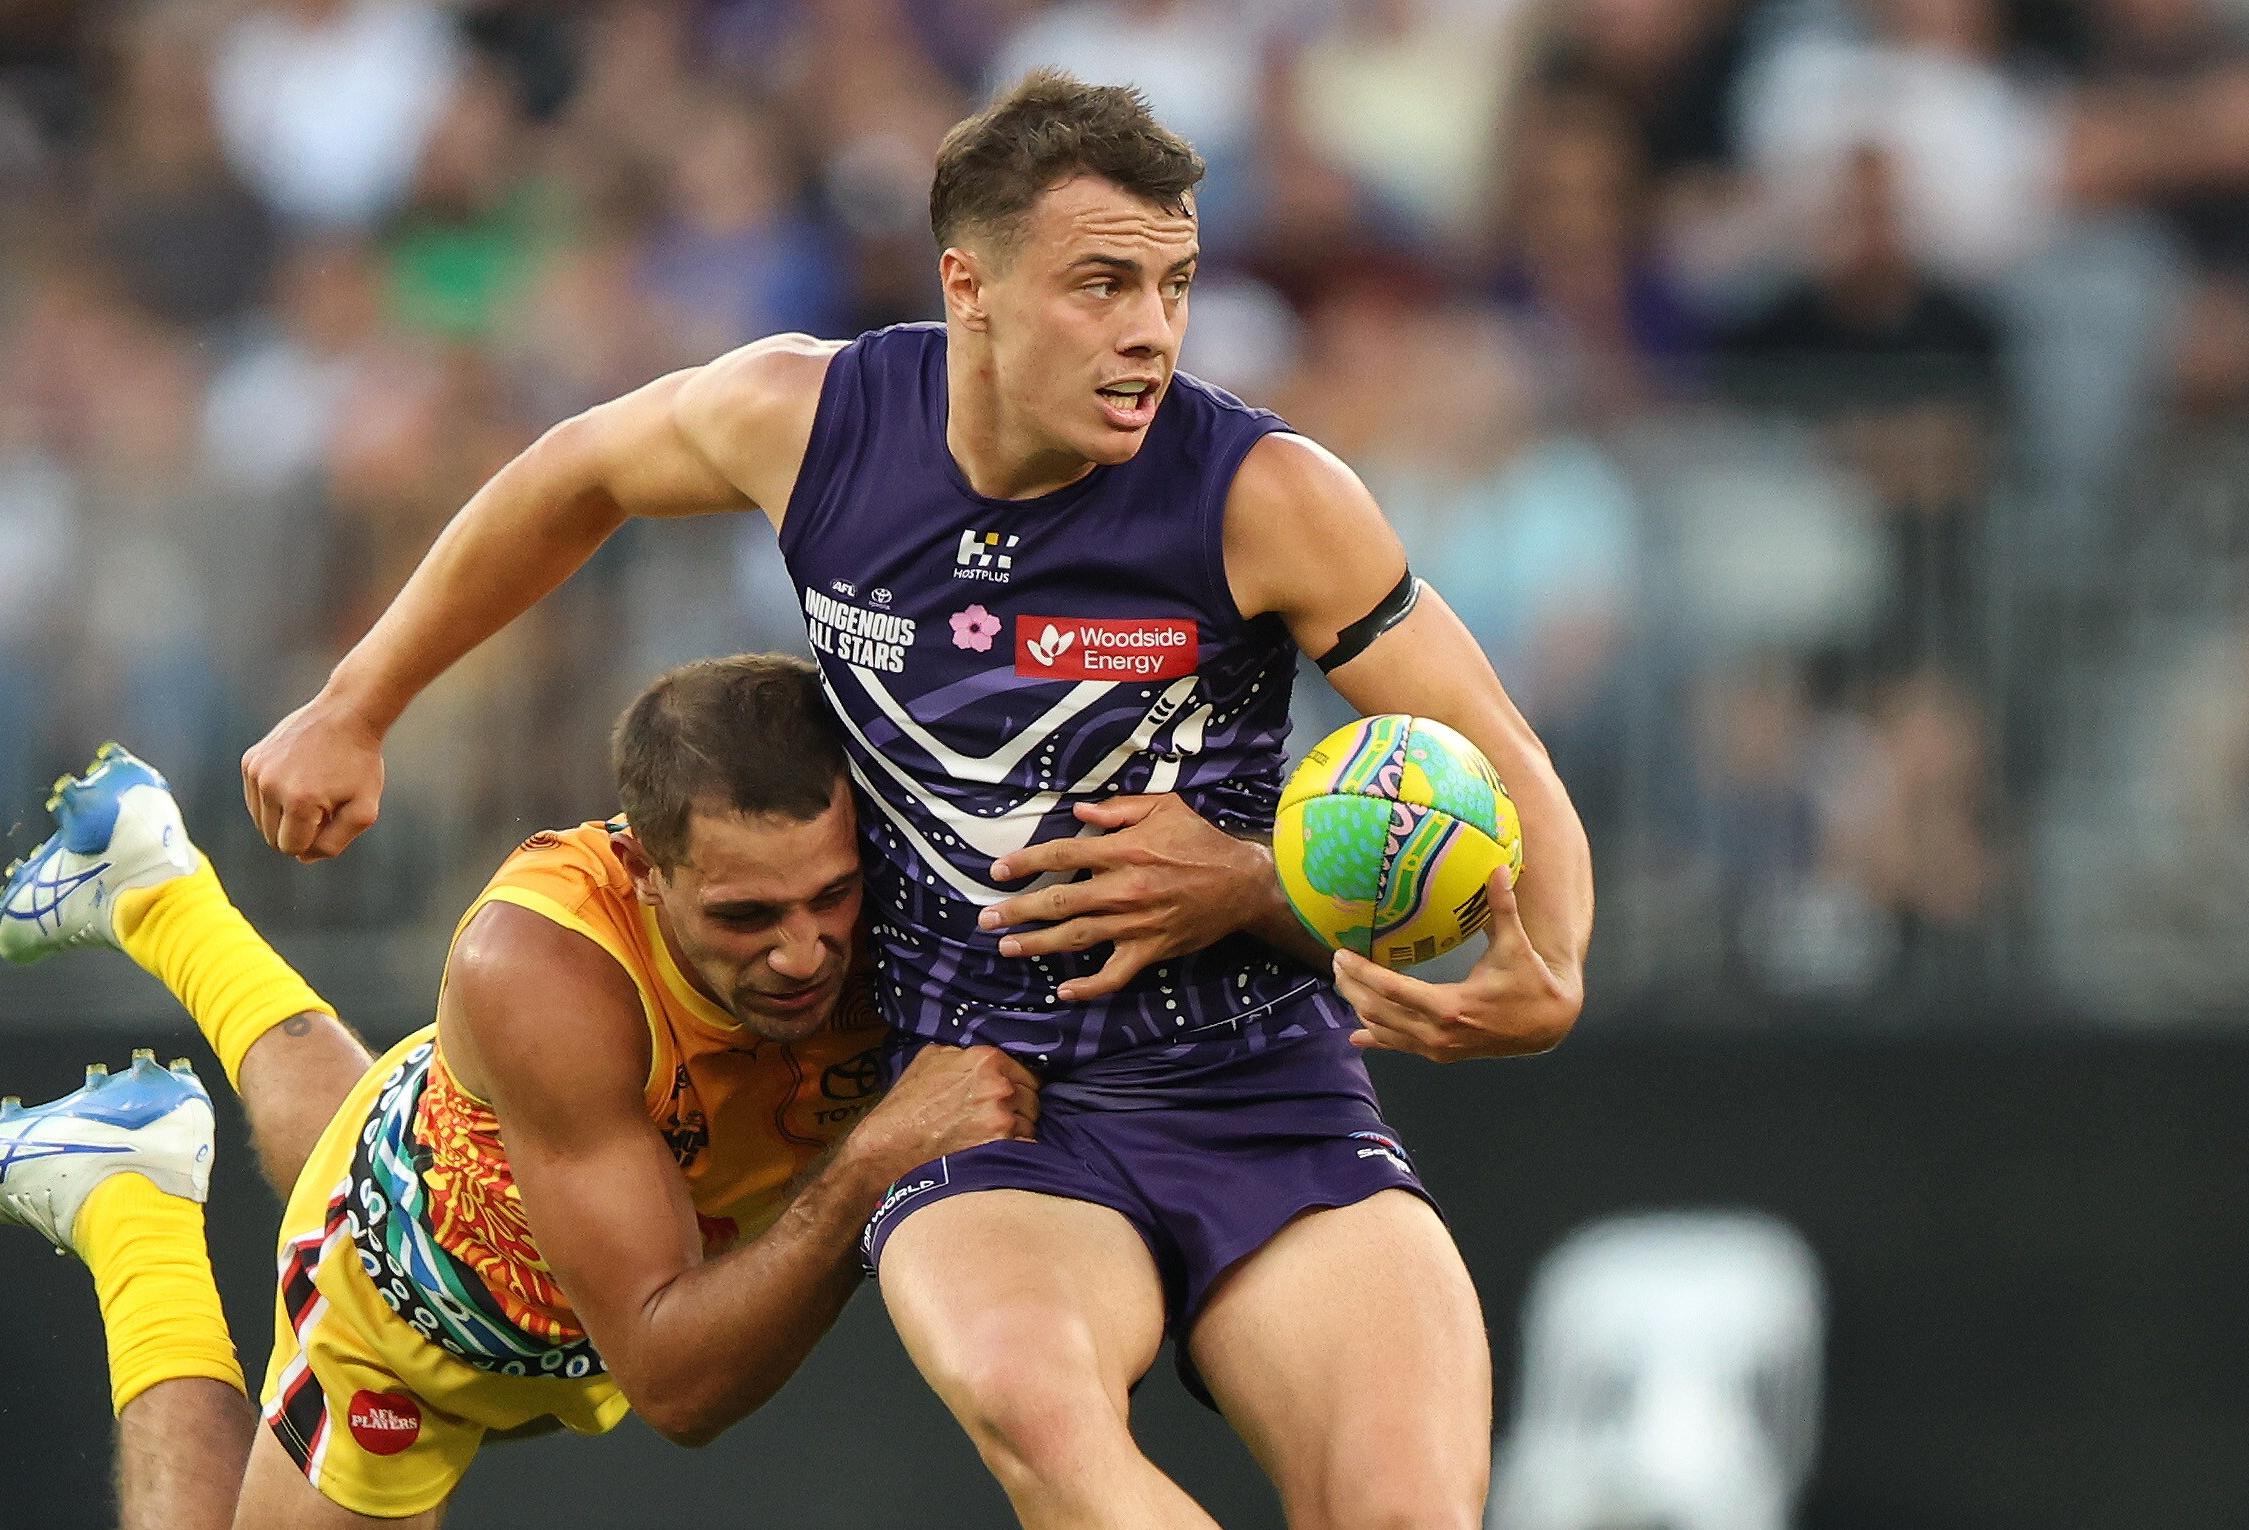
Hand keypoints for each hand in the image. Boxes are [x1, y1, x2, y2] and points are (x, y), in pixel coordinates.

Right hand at [241, 695, 386, 861]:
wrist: (347, 714)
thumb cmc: (360, 763)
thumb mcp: (364, 809)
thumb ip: (334, 843)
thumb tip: (302, 858)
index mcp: (299, 802)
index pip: (291, 848)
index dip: (313, 841)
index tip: (332, 818)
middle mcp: (270, 786)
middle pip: (271, 836)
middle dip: (297, 830)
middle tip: (325, 803)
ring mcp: (256, 771)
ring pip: (260, 818)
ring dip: (284, 814)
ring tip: (312, 789)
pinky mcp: (250, 760)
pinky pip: (255, 796)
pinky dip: (274, 796)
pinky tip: (298, 777)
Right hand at [846, 1045, 1039, 1178]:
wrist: (887, 1147)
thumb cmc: (905, 1105)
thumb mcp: (929, 1059)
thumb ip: (963, 1054)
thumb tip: (980, 1058)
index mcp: (986, 1059)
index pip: (1027, 1072)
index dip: (1018, 1086)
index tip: (1010, 1098)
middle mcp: (999, 1085)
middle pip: (1032, 1097)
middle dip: (1020, 1107)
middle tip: (998, 1120)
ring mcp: (1002, 1116)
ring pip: (1029, 1122)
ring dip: (1017, 1130)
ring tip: (991, 1137)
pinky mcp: (1000, 1146)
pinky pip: (1024, 1146)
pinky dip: (1014, 1150)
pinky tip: (993, 1151)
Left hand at [978, 794, 1271, 1000]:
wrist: (1241, 883)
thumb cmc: (1200, 840)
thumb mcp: (1164, 808)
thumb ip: (1119, 809)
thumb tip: (1078, 813)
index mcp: (1123, 851)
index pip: (1062, 856)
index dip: (1025, 863)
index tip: (998, 872)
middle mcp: (1122, 889)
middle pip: (1058, 901)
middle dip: (1018, 911)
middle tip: (986, 920)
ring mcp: (1134, 924)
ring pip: (1075, 937)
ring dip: (1037, 944)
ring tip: (1007, 948)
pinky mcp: (1149, 951)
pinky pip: (1114, 975)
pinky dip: (1088, 987)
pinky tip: (1063, 992)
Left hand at [1332, 867, 1582, 1061]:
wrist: (1547, 1025)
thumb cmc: (1530, 982)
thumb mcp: (1516, 945)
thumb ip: (1503, 908)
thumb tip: (1499, 869)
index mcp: (1451, 1006)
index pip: (1392, 989)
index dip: (1361, 973)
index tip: (1340, 954)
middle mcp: (1438, 1033)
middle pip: (1377, 1011)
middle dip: (1351, 987)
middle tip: (1335, 962)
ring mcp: (1437, 1048)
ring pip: (1383, 1031)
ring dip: (1359, 1007)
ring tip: (1343, 982)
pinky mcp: (1440, 1055)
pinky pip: (1399, 1048)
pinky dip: (1375, 1039)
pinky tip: (1355, 1036)